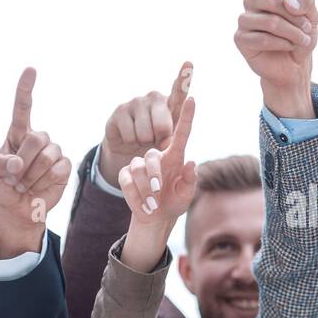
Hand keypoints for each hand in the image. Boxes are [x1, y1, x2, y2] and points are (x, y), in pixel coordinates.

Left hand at [0, 68, 71, 256]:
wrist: (19, 209)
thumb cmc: (3, 187)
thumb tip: (17, 163)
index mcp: (17, 134)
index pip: (23, 108)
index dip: (26, 88)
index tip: (31, 69)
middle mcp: (38, 139)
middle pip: (36, 138)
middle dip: (24, 161)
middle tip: (16, 176)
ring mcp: (53, 151)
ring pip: (48, 154)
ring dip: (33, 175)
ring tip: (26, 183)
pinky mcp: (65, 166)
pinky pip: (59, 168)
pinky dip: (45, 181)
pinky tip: (39, 186)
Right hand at [99, 61, 191, 185]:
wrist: (129, 156)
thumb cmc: (157, 154)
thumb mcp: (173, 156)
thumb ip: (180, 155)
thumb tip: (183, 158)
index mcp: (172, 107)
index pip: (180, 92)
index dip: (184, 78)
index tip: (189, 63)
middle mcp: (154, 100)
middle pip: (162, 123)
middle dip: (161, 140)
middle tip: (157, 141)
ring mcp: (135, 103)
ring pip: (144, 132)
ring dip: (144, 143)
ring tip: (143, 140)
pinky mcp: (119, 112)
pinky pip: (129, 134)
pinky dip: (131, 143)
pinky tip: (130, 139)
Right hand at [117, 98, 197, 272]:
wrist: (154, 217)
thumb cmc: (173, 203)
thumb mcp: (185, 195)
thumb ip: (190, 180)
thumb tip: (192, 162)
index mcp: (175, 156)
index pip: (182, 132)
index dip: (186, 116)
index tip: (192, 99)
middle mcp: (157, 155)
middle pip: (152, 156)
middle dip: (154, 175)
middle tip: (158, 191)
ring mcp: (139, 164)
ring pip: (137, 168)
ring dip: (145, 189)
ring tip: (153, 205)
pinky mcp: (125, 174)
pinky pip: (126, 180)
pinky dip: (134, 196)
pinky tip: (143, 206)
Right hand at [234, 0, 317, 118]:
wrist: (295, 69)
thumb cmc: (302, 39)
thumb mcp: (313, 17)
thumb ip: (306, 1)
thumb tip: (286, 3)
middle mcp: (255, 0)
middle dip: (294, 15)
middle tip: (308, 28)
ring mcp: (245, 19)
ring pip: (269, 20)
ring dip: (292, 32)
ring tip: (302, 40)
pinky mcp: (240, 39)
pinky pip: (262, 38)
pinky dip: (282, 44)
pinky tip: (287, 48)